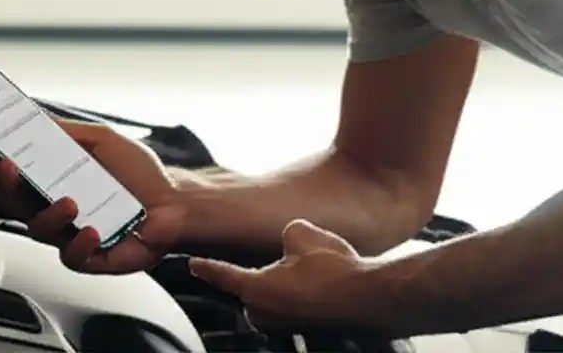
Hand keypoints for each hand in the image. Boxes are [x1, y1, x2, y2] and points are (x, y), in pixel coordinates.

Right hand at [0, 118, 187, 274]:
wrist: (178, 204)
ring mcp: (71, 234)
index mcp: (55, 179)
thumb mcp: (101, 140)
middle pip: (13, 202)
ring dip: (49, 215)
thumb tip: (32, 118)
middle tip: (8, 165)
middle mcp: (57, 208)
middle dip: (4, 184)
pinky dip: (79, 244)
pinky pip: (71, 257)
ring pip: (38, 231)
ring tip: (70, 201)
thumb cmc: (142, 175)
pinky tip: (93, 230)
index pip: (13, 170)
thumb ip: (66, 132)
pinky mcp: (91, 258)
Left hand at [189, 220, 394, 334]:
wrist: (369, 297)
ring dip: (284, 284)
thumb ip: (284, 235)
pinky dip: (301, 294)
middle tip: (288, 259)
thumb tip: (288, 241)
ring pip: (272, 298)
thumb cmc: (334, 270)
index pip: (223, 275)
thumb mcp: (301, 234)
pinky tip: (322, 282)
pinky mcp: (305, 328)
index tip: (193, 263)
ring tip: (311, 270)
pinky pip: (293, 306)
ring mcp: (285, 325)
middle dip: (261, 274)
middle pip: (249, 289)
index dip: (207, 267)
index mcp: (257, 289)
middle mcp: (266, 313)